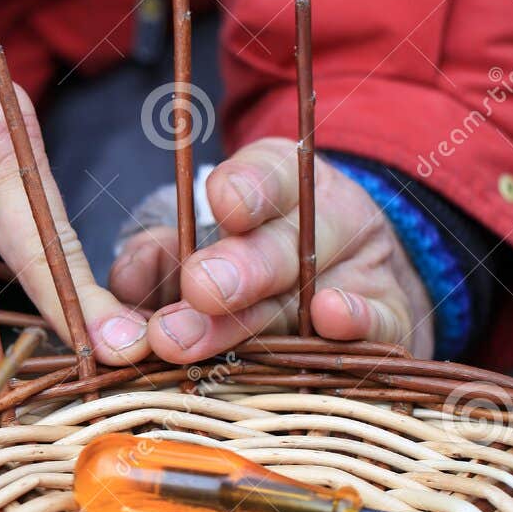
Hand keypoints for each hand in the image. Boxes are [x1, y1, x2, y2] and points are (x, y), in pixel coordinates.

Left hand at [109, 138, 433, 360]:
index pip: (266, 176)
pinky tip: (331, 316)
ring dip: (253, 317)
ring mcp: (359, 271)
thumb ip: (160, 257)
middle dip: (238, 268)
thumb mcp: (209, 237)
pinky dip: (356, 320)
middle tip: (200, 287)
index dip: (246, 188)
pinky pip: (377, 322)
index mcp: (278, 186)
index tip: (224, 203)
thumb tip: (123, 284)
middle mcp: (322, 224)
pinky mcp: (390, 317)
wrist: (360, 281)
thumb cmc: (262, 255)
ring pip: (305, 294)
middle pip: (276, 247)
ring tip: (201, 335)